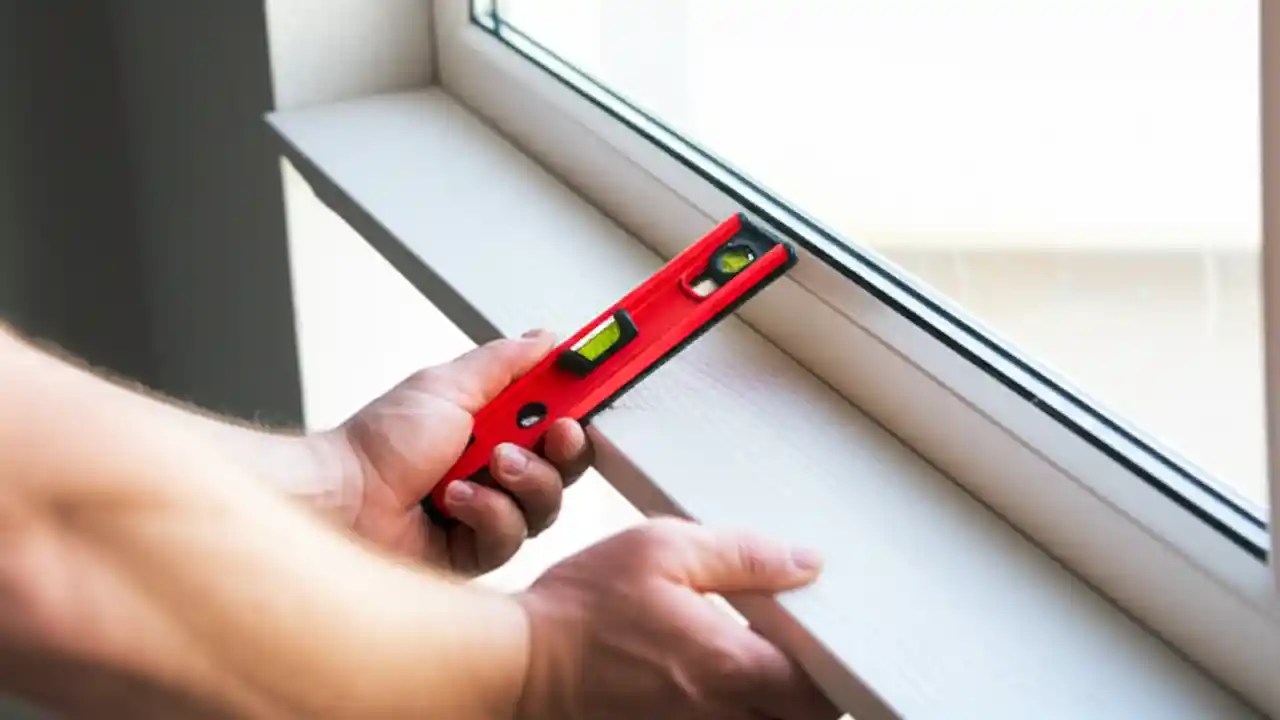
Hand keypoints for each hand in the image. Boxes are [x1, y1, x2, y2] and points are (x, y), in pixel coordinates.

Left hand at [335, 331, 593, 573]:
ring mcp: (490, 511)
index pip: (558, 415)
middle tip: (552, 432)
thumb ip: (503, 362)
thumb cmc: (380, 443)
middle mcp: (498, 468)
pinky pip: (513, 536)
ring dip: (521, 479)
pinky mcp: (478, 552)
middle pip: (565, 464)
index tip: (594, 394)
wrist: (343, 497)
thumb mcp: (447, 386)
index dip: (581, 407)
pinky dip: (487, 513)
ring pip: (546, 503)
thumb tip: (545, 338)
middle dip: (564, 447)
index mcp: (494, 424)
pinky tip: (454, 502)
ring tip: (486, 465)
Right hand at [516, 517, 839, 719]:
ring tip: (759, 669)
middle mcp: (719, 718)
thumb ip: (742, 555)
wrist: (519, 664)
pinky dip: (739, 716)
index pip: (823, 690)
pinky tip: (720, 688)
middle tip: (798, 652)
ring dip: (778, 706)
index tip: (827, 638)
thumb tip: (806, 563)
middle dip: (816, 692)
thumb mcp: (662, 549)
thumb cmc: (583, 607)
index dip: (837, 666)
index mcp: (728, 666)